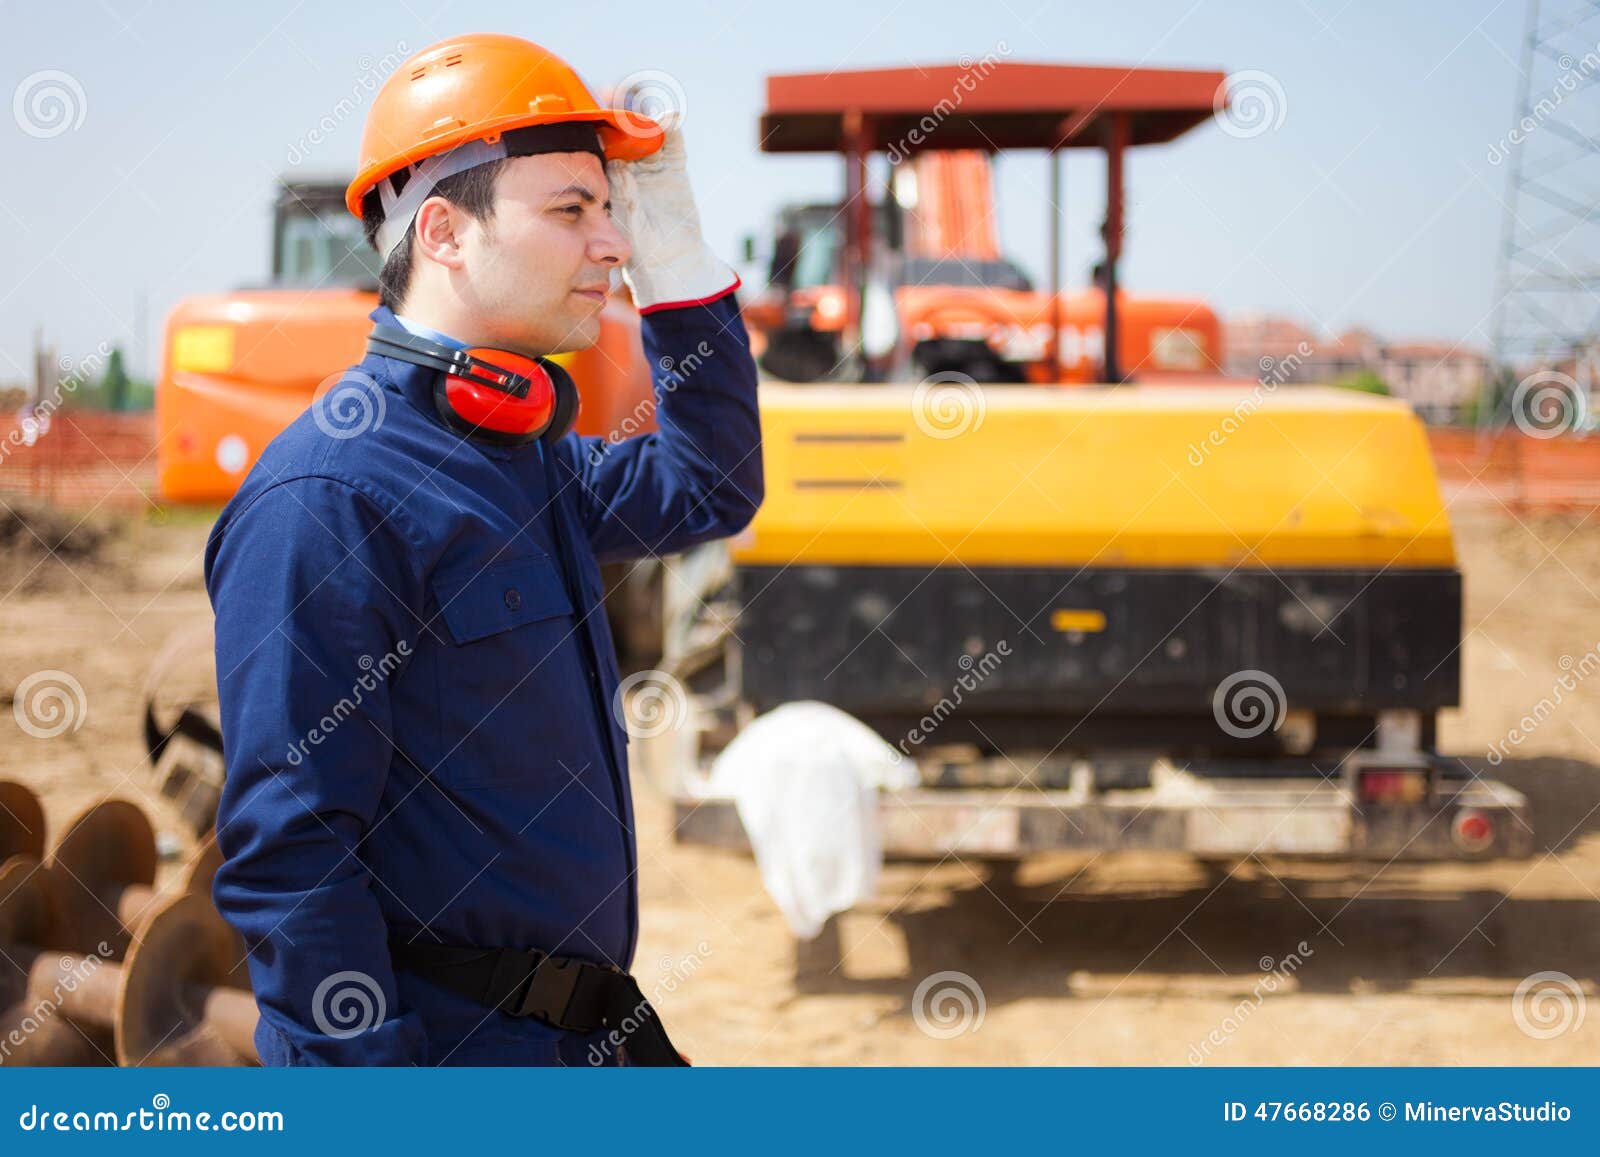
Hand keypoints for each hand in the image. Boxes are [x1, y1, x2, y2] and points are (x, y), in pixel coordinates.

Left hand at [606, 116, 738, 311]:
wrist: (673, 265)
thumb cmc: (641, 252)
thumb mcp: (623, 225)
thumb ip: (621, 200)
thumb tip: (616, 171)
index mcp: (612, 181)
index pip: (601, 148)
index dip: (596, 127)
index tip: (590, 110)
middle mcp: (631, 170)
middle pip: (624, 134)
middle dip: (619, 112)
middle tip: (612, 92)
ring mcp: (653, 170)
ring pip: (647, 135)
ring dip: (644, 116)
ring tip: (639, 97)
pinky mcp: (675, 173)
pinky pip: (673, 147)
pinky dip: (672, 131)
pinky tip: (670, 117)